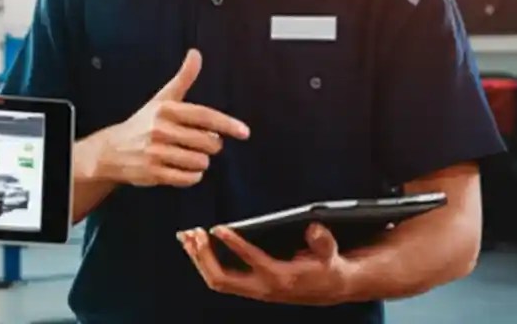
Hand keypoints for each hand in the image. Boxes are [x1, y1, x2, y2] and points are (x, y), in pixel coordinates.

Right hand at [95, 49, 249, 187]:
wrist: (111, 151)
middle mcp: (161, 130)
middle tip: (199, 142)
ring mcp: (157, 153)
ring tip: (187, 155)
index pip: (204, 116)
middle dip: (211, 145)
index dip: (227, 124)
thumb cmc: (142, 124)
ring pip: (200, 162)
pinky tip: (182, 169)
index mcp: (166, 110)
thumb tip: (196, 53)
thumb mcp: (162, 99)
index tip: (244, 132)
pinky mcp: (154, 173)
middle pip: (208, 142)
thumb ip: (183, 78)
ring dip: (200, 161)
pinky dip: (191, 176)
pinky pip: (188, 178)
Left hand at [178, 223, 356, 305]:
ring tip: (185, 235)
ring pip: (216, 280)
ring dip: (198, 258)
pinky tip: (194, 244)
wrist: (329, 289)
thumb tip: (313, 227)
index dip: (233, 243)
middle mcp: (262, 288)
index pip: (251, 261)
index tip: (218, 228)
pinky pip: (219, 278)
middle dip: (204, 256)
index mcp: (280, 277)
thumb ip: (323, 242)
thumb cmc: (326, 267)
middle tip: (194, 232)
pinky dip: (203, 261)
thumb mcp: (331, 254)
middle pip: (222, 278)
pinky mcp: (248, 287)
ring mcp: (252, 290)